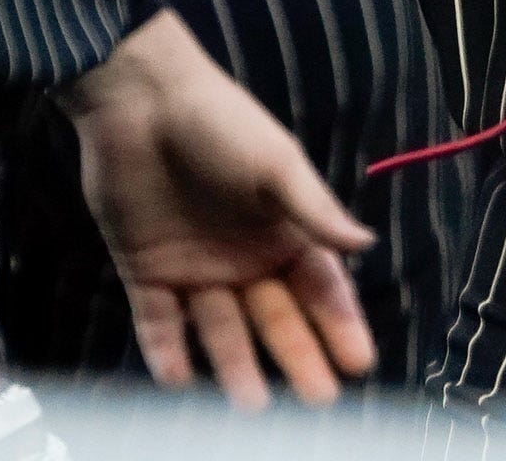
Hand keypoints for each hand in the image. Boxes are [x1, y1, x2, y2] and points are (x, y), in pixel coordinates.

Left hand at [63, 11, 377, 409]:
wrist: (140, 101)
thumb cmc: (220, 123)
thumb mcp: (275, 164)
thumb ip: (315, 210)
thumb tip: (365, 244)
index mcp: (282, 231)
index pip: (319, 288)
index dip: (339, 324)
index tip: (357, 363)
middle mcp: (243, 258)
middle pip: (275, 318)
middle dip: (298, 357)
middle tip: (319, 399)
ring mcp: (194, 268)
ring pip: (219, 330)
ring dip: (235, 365)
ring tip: (252, 404)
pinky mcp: (145, 271)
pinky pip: (158, 322)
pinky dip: (167, 350)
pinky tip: (178, 377)